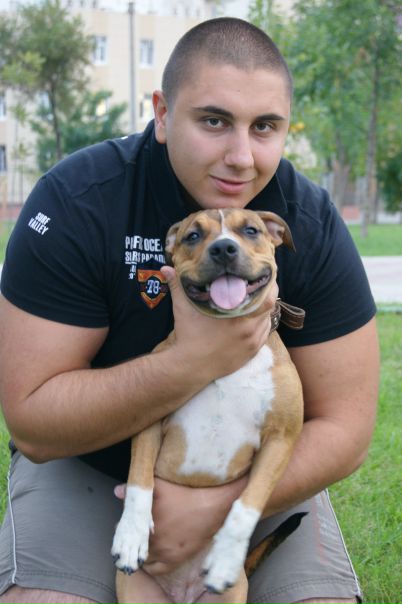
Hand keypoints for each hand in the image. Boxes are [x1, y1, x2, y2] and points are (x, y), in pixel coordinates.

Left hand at [114, 476, 247, 574]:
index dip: (123, 528)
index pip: (126, 530)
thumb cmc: (185, 490)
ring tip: (143, 545)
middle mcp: (152, 538)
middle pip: (133, 545)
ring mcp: (164, 550)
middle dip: (132, 540)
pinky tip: (151, 558)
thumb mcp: (160, 485)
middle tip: (135, 534)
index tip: (123, 526)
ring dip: (140, 552)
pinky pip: (157, 569)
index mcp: (145, 520)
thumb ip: (137, 489)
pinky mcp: (177, 557)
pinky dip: (151, 566)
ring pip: (143, 558)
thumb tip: (117, 491)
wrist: (212, 502)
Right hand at [161, 266, 277, 381]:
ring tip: (258, 301)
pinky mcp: (250, 354)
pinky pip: (263, 336)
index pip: (266, 297)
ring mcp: (251, 343)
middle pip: (270, 308)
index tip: (261, 277)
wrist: (189, 367)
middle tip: (261, 286)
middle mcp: (249, 330)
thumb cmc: (188, 336)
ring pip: (267, 322)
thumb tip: (166, 268)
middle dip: (267, 295)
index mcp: (237, 316)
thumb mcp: (183, 308)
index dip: (268, 285)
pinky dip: (261, 326)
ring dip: (264, 311)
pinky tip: (254, 320)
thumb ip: (177, 285)